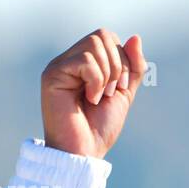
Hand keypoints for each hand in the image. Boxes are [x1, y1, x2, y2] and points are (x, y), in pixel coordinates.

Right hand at [40, 28, 146, 158]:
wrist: (84, 152)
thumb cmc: (100, 127)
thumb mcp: (124, 93)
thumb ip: (132, 67)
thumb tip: (136, 37)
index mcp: (84, 63)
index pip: (108, 37)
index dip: (123, 60)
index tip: (120, 88)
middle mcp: (69, 60)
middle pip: (102, 35)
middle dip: (117, 66)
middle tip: (110, 92)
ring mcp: (59, 66)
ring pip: (94, 45)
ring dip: (107, 75)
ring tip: (98, 97)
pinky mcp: (52, 74)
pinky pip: (86, 60)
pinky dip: (96, 81)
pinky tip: (89, 98)